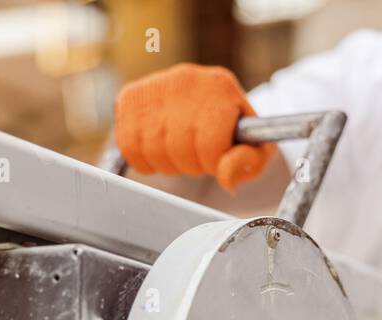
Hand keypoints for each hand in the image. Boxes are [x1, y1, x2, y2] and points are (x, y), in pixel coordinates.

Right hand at [114, 63, 275, 192]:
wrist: (207, 102)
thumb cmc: (232, 133)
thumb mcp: (253, 149)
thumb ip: (245, 163)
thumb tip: (225, 179)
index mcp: (220, 87)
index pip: (211, 145)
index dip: (212, 163)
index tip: (215, 157)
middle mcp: (185, 79)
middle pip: (179, 148)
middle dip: (190, 164)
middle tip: (197, 156)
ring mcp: (155, 85)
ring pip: (152, 148)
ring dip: (167, 163)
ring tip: (180, 151)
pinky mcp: (131, 96)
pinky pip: (128, 144)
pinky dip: (143, 158)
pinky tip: (159, 149)